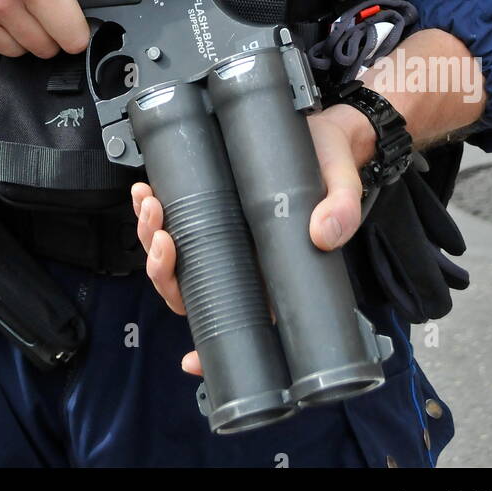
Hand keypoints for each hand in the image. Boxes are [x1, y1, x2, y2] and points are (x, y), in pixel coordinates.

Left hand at [132, 101, 373, 375]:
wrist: (322, 130)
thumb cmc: (332, 165)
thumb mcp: (344, 186)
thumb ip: (341, 210)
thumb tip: (323, 233)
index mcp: (272, 272)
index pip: (242, 323)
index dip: (212, 348)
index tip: (191, 360)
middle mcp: (241, 259)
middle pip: (190, 289)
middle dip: (164, 270)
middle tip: (165, 238)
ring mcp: (220, 232)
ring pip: (174, 257)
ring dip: (151, 237)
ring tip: (151, 205)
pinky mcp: (208, 203)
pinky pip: (172, 220)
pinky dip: (152, 211)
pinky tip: (146, 192)